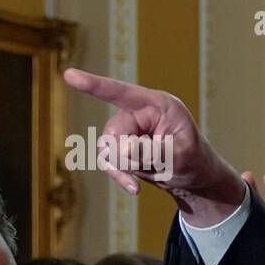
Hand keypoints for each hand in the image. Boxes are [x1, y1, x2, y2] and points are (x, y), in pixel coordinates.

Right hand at [63, 68, 244, 225]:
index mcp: (158, 105)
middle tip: (150, 165)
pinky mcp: (120, 147)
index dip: (95, 85)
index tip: (70, 76)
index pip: (122, 93)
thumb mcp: (181, 156)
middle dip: (128, 154)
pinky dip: (119, 175)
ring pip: (108, 148)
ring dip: (125, 166)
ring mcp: (128, 129)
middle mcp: (139, 112)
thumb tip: (123, 148)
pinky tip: (135, 188)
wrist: (194, 176)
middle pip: (114, 131)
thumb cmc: (194, 160)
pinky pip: (108, 161)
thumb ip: (153, 151)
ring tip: (149, 174)